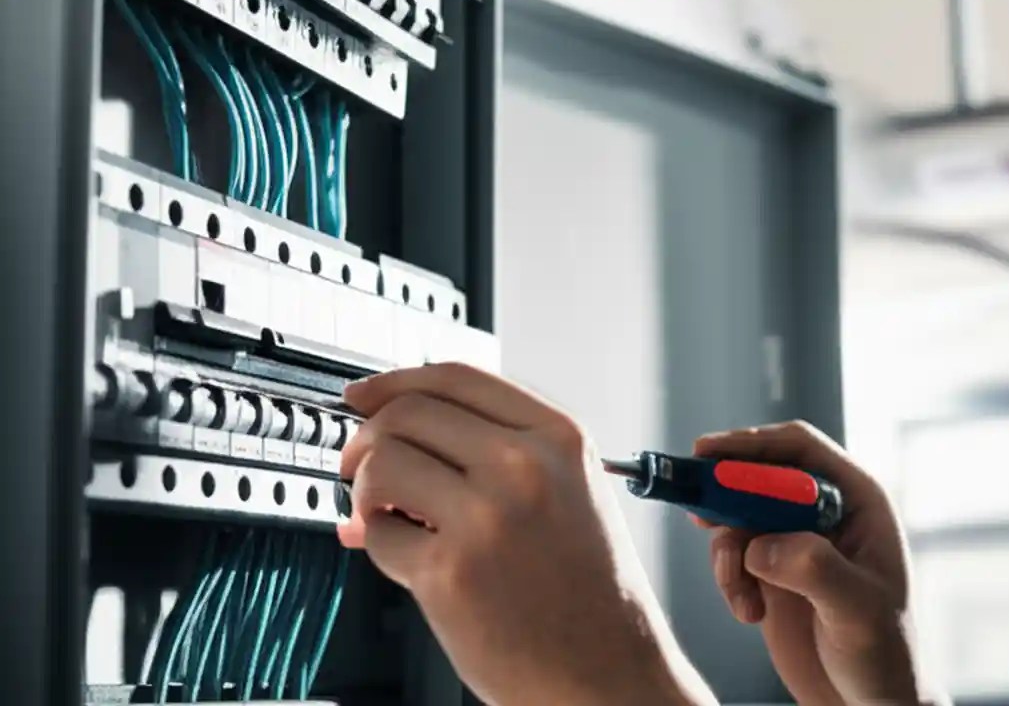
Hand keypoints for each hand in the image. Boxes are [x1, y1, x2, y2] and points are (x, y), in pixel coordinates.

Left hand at [336, 364, 715, 705]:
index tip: (366, 394)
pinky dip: (377, 544)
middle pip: (407, 412)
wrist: (608, 673)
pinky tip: (408, 556)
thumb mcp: (573, 492)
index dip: (396, 381)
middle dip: (367, 437)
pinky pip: (378, 534)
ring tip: (385, 515)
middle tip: (358, 464)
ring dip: (365, 489)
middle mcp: (524, 467)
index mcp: (559, 438)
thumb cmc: (592, 594)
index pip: (456, 377)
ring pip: (382, 463)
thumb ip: (500, 452)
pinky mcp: (450, 572)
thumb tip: (401, 431)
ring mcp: (487, 517)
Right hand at [693, 422, 942, 705]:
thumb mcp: (857, 609)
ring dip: (726, 554)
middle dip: (724, 494)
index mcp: (858, 500)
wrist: (868, 703)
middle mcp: (825, 511)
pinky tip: (749, 613)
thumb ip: (814, 569)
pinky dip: (727, 581)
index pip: (800, 450)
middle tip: (698, 513)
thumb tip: (760, 545)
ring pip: (737, 516)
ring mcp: (796, 539)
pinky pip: (732, 554)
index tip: (707, 452)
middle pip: (759, 475)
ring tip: (740, 596)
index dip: (752, 444)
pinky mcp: (772, 570)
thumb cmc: (884, 653)